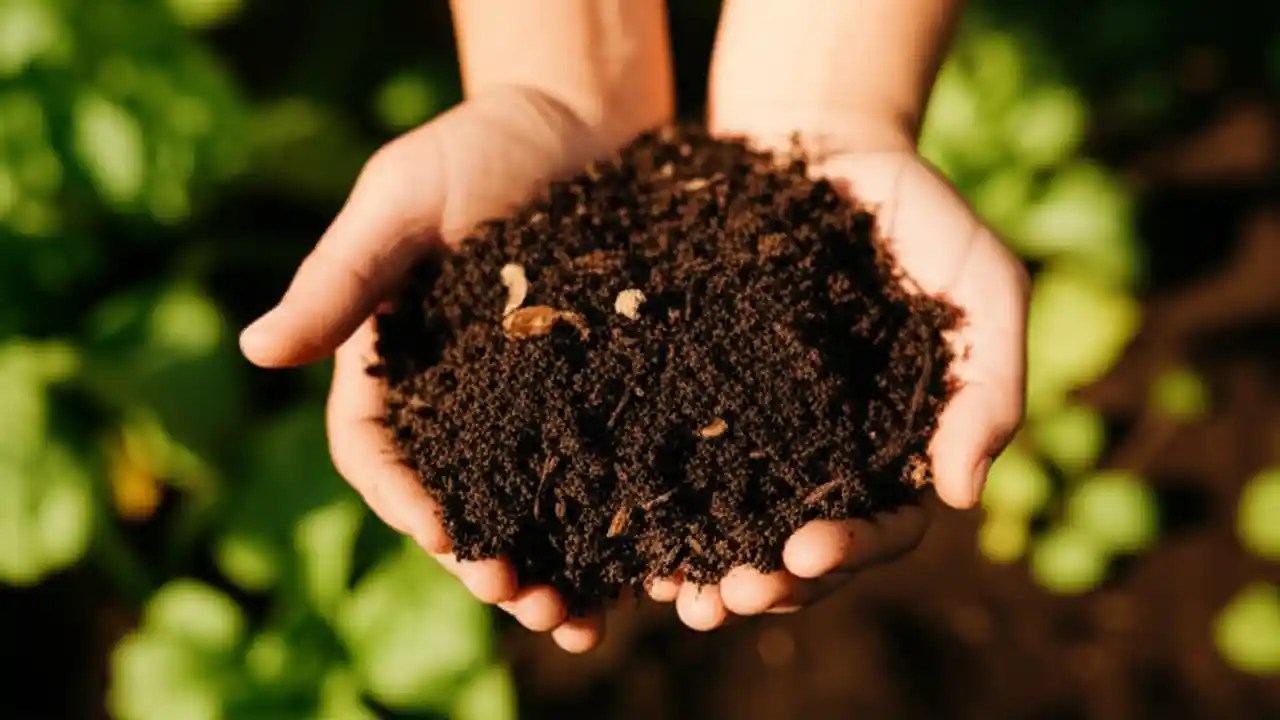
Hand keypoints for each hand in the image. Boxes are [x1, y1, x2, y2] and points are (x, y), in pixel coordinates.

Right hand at [240, 86, 621, 652]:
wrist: (580, 123)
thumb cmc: (477, 146)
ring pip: (531, 506)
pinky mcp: (604, 398)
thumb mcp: (403, 200)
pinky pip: (604, 473)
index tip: (442, 532)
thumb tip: (255, 350)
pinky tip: (646, 572)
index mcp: (394, 364)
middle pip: (458, 499)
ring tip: (577, 619)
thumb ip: (345, 277)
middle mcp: (460, 402)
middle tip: (521, 599)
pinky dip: (615, 526)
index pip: (376, 450)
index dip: (402, 497)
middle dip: (483, 559)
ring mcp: (533, 407)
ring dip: (548, 569)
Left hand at [649, 137, 1028, 628]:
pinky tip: (627, 530)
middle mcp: (828, 456)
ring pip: (736, 524)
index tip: (810, 555)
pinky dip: (659, 504)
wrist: (822, 144)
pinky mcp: (699, 396)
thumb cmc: (915, 209)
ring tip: (676, 592)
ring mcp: (760, 432)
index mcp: (898, 444)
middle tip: (728, 600)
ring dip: (709, 570)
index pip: (888, 525)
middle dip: (771, 583)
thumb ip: (993, 378)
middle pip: (804, 547)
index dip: (854, 549)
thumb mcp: (981, 277)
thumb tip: (964, 495)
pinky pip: (677, 463)